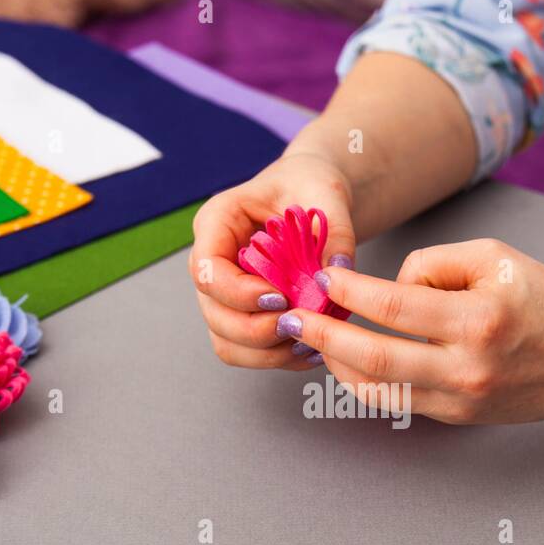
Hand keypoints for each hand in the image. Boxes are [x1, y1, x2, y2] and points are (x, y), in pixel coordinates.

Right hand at [188, 152, 356, 369]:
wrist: (311, 196)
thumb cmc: (309, 186)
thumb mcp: (325, 194)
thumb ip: (334, 231)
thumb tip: (336, 273)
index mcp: (217, 223)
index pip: (207, 270)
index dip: (239, 293)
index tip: (280, 297)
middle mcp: (213, 262)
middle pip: (213, 314)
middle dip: (255, 331)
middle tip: (298, 327)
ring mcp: (225, 294)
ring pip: (226, 341)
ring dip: (266, 353)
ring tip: (307, 343)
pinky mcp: (244, 315)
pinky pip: (250, 351)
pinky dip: (278, 358)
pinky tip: (310, 350)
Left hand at [274, 239, 543, 423]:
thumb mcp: (495, 258)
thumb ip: (433, 264)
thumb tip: (384, 289)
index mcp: (478, 319)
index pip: (391, 305)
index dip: (345, 292)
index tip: (319, 278)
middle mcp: (467, 366)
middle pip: (371, 356)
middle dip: (321, 335)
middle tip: (290, 317)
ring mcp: (461, 400)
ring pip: (377, 388)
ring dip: (336, 364)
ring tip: (312, 339)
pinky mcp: (459, 418)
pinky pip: (397, 401)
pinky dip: (365, 381)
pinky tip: (348, 361)